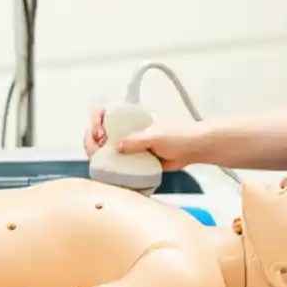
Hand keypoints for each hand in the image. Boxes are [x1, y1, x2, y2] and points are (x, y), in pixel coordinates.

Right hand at [83, 107, 204, 171]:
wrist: (194, 149)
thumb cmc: (179, 135)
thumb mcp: (156, 136)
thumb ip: (137, 141)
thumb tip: (116, 146)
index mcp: (130, 117)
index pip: (104, 112)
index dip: (95, 120)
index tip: (100, 132)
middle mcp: (127, 130)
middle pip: (99, 132)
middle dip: (92, 140)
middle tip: (97, 150)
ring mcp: (130, 145)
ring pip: (106, 149)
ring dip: (99, 156)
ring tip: (101, 163)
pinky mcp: (136, 160)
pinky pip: (119, 164)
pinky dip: (111, 169)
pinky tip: (110, 174)